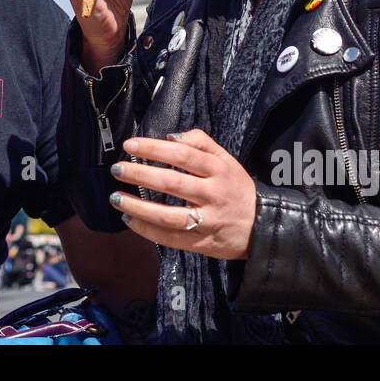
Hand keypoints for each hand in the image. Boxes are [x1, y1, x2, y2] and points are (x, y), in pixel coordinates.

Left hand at [107, 130, 256, 260]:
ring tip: (116, 198)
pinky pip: (169, 237)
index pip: (182, 155)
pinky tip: (129, 219)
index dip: (153, 148)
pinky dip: (146, 230)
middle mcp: (212, 194)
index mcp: (218, 170)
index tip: (130, 145)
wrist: (263, 227)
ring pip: (167, 215)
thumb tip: (170, 137)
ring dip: (137, 206)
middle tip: (117, 168)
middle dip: (139, 174)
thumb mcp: (227, 160)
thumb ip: (201, 143)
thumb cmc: (237, 189)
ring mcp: (206, 221)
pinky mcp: (201, 243)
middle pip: (171, 183)